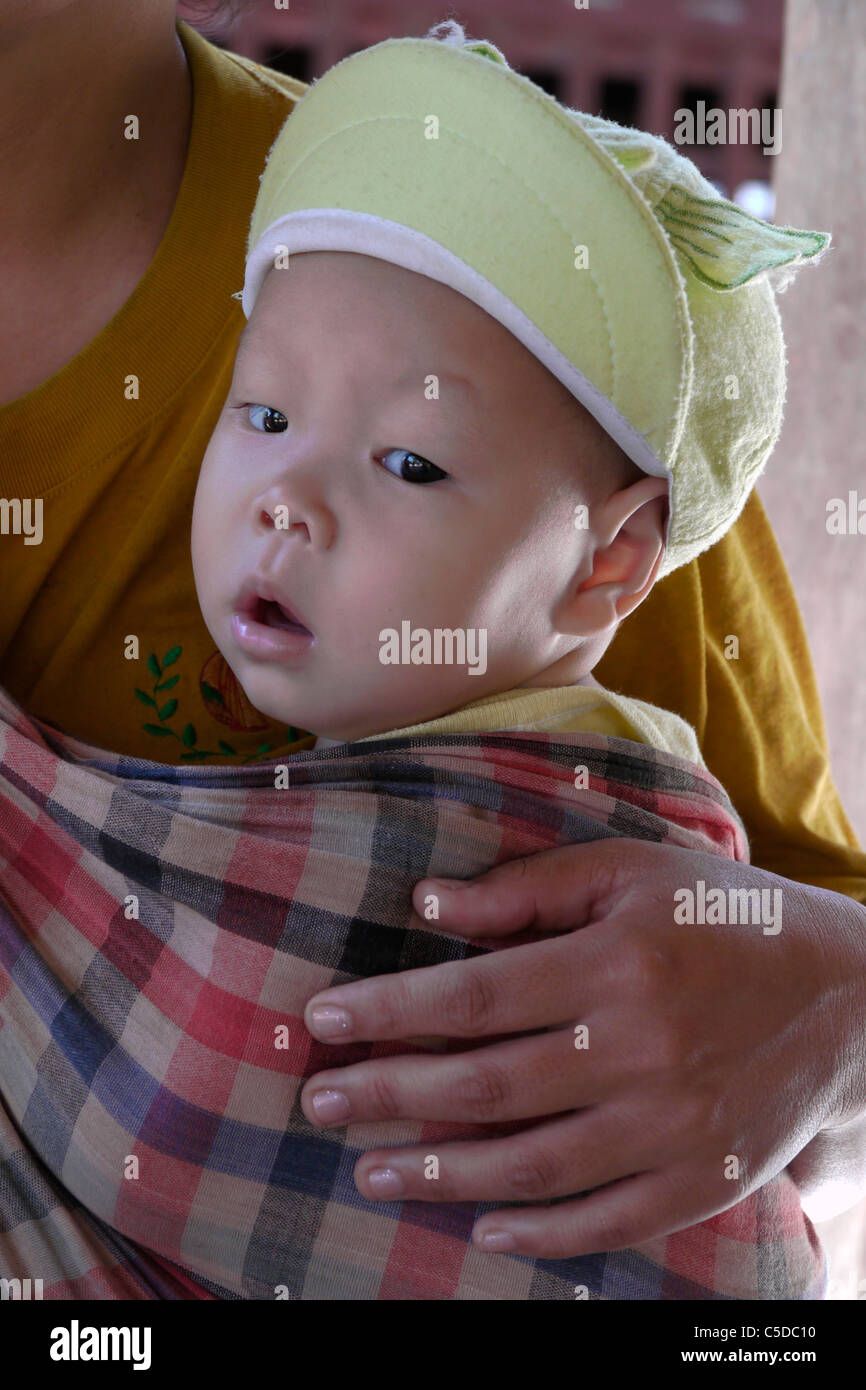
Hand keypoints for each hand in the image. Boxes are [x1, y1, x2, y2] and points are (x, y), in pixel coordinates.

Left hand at [300, 839, 865, 1257]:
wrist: (848, 995)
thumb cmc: (724, 914)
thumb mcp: (633, 869)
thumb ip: (528, 889)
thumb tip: (426, 905)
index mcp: (619, 961)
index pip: (475, 992)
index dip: (390, 1009)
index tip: (323, 1020)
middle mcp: (642, 1049)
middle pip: (488, 1084)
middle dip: (389, 1096)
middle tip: (321, 1104)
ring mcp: (674, 1127)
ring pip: (533, 1164)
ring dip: (441, 1173)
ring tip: (373, 1170)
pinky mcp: (705, 1180)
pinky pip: (608, 1221)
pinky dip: (540, 1231)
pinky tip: (482, 1223)